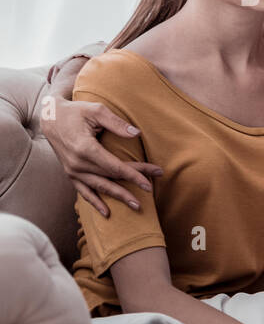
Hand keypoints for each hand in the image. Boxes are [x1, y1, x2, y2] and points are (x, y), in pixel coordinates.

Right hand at [42, 95, 162, 216]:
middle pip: (111, 177)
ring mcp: (72, 171)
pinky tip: (107, 213)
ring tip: (136, 206)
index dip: (136, 173)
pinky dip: (94, 202)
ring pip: (99, 187)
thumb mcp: (96, 110)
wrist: (50, 117)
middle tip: (152, 190)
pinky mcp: (70, 173)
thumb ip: (116, 122)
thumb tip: (136, 133)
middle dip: (133, 184)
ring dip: (118, 197)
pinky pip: (83, 191)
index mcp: (84, 149)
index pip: (116, 166)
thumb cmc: (76, 112)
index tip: (154, 176)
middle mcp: (77, 164)